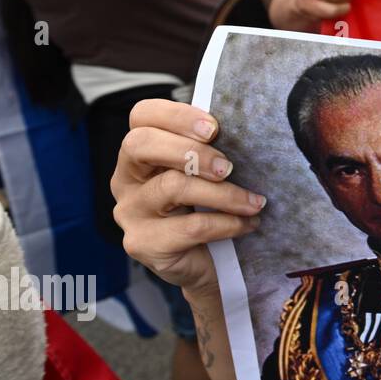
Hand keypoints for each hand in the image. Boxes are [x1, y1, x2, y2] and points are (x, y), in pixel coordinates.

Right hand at [112, 100, 265, 298]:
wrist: (211, 264)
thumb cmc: (211, 207)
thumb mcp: (209, 173)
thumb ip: (211, 149)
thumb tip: (244, 127)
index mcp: (141, 152)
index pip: (142, 115)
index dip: (177, 115)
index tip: (215, 128)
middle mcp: (126, 178)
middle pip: (140, 144)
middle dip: (191, 151)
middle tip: (228, 167)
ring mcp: (130, 212)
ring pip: (172, 186)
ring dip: (223, 193)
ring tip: (254, 202)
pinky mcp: (142, 243)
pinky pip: (190, 227)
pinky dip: (227, 223)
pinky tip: (248, 224)